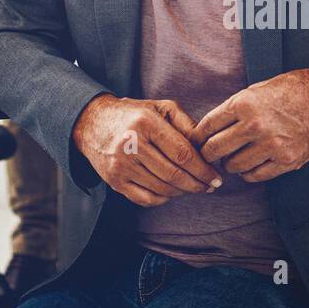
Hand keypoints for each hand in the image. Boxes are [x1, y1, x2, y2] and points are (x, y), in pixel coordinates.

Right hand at [72, 93, 223, 206]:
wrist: (92, 122)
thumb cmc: (134, 114)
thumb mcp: (161, 108)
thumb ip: (186, 125)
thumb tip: (207, 149)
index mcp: (146, 122)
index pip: (183, 153)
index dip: (203, 169)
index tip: (216, 177)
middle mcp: (131, 143)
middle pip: (174, 174)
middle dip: (197, 184)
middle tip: (210, 187)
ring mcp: (121, 164)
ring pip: (162, 188)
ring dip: (183, 192)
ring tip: (192, 187)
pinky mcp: (114, 180)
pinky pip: (146, 199)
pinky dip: (164, 198)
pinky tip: (172, 191)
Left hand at [191, 69, 308, 182]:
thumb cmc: (287, 91)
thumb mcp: (254, 90)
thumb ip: (232, 109)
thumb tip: (209, 129)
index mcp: (243, 104)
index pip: (207, 126)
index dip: (197, 137)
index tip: (195, 142)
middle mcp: (254, 125)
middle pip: (215, 149)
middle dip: (207, 154)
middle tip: (208, 155)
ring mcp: (271, 145)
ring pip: (234, 165)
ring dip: (229, 165)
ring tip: (231, 159)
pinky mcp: (286, 161)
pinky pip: (256, 175)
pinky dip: (248, 174)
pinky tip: (248, 167)